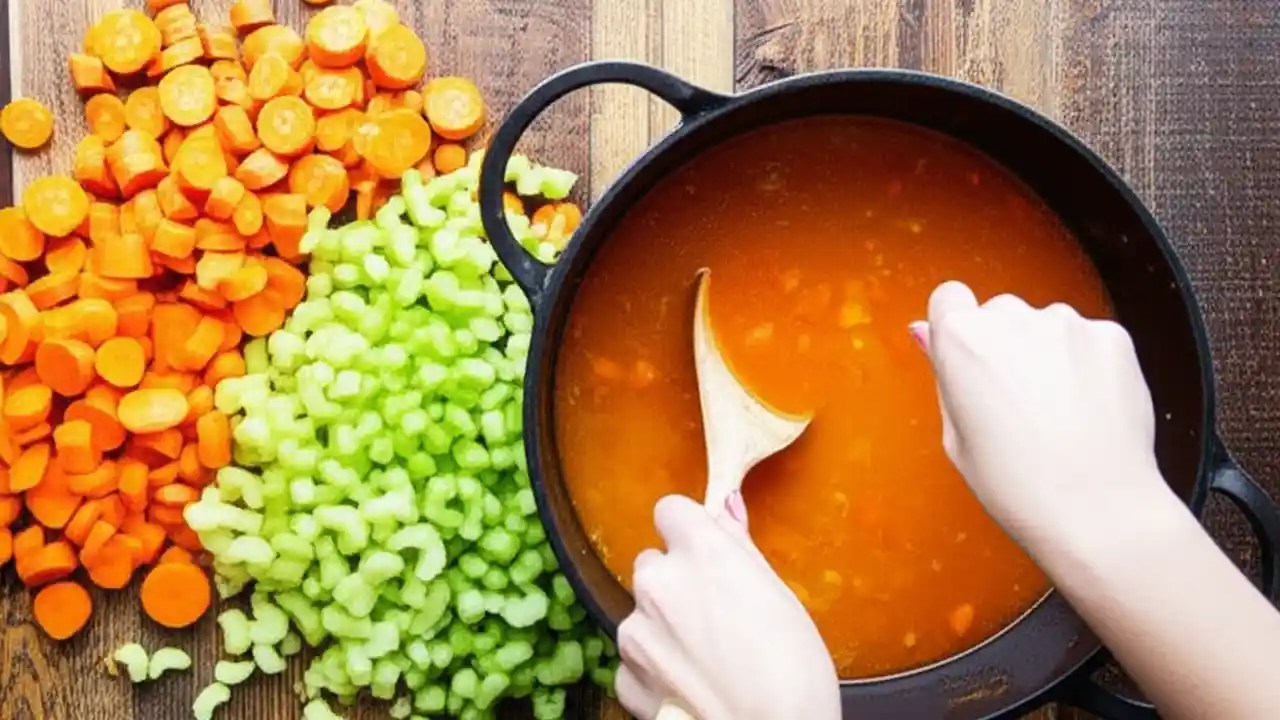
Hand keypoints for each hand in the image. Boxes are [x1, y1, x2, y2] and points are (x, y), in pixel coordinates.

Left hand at [616, 494, 839, 719]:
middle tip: (714, 613)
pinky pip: (635, 657)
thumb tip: (726, 507)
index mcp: (701, 551)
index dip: (689, 531)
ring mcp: (637, 630)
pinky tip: (689, 682)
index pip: (671, 510)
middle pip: (653, 563)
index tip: (706, 551)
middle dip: (676, 580)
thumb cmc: (793, 670)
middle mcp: (659, 582)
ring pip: (642, 612)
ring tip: (707, 657)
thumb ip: (740, 546)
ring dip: (664, 626)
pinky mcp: (627, 673)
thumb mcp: (779, 594)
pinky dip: (655, 667)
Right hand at [912, 281, 1165, 551]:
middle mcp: (1013, 319)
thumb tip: (928, 333)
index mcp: (962, 340)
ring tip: (1056, 412)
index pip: (949, 298)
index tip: (965, 353)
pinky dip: (1086, 363)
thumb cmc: (1019, 487)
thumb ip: (945, 375)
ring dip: (1046, 354)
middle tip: (1013, 401)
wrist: (1098, 509)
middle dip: (1002, 345)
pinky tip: (1087, 407)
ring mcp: (1067, 325)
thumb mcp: (957, 437)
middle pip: (999, 313)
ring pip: (1046, 326)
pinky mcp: (1112, 337)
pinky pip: (1088, 339)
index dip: (955, 326)